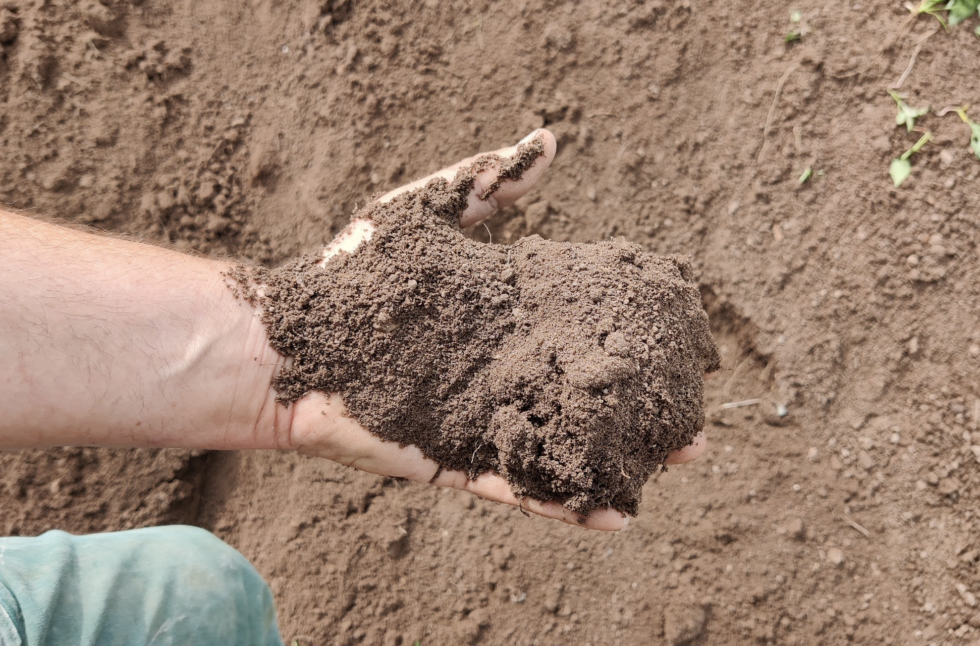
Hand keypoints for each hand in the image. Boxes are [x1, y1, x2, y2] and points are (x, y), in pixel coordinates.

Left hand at [285, 129, 705, 530]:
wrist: (282, 337)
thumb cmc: (349, 272)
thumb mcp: (428, 212)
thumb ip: (488, 183)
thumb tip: (551, 140)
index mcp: (502, 322)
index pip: (579, 333)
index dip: (627, 342)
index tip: (678, 345)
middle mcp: (498, 374)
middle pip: (581, 399)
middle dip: (638, 414)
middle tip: (692, 423)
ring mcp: (477, 420)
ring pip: (559, 449)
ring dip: (615, 465)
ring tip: (669, 472)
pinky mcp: (449, 458)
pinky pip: (514, 488)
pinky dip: (561, 507)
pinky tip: (612, 520)